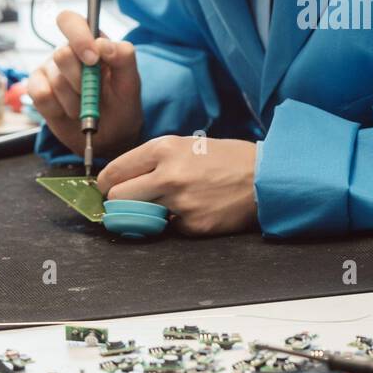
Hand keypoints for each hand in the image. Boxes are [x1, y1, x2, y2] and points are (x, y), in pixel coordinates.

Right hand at [26, 10, 143, 158]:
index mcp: (89, 41)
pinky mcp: (37, 90)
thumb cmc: (121, 103)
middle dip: (82, 80)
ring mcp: (48, 71)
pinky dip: (59, 109)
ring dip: (76, 101)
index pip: (70, 20)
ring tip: (86, 107)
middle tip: (95, 93)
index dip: (78, 37)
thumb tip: (103, 44)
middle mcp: (66, 52)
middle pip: (61, 54)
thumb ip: (124, 57)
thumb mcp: (131, 82)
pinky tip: (69, 112)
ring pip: (55, 80)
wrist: (109, 135)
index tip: (93, 59)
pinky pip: (41, 95)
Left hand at [97, 136, 258, 235]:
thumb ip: (155, 160)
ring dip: (149, 212)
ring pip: (140, 215)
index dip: (107, 184)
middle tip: (132, 201)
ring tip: (172, 203)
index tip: (108, 189)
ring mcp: (180, 202)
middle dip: (120, 201)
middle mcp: (168, 174)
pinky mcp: (192, 225)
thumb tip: (124, 180)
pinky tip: (197, 210)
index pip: (114, 171)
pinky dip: (178, 222)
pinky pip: (170, 227)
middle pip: (118, 197)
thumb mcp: (187, 145)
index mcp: (164, 148)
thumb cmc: (228, 158)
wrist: (265, 177)